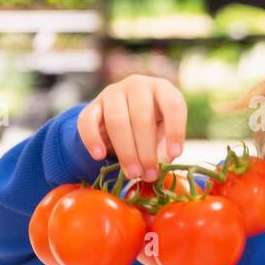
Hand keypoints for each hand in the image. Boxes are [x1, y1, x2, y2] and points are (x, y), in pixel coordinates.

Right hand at [77, 75, 187, 264]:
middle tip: (149, 176)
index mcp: (163, 90)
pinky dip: (93, 139)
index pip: (173, 106)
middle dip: (146, 150)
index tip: (174, 156)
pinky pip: (88, 121)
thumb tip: (165, 179)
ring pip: (117, 121)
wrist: (117, 116)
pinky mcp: (91, 106)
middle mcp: (138, 85)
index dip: (175, 131)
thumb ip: (165, 150)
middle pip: (142, 117)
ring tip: (131, 174)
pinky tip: (98, 158)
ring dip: (125, 150)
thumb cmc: (150, 130)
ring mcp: (112, 93)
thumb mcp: (162, 135)